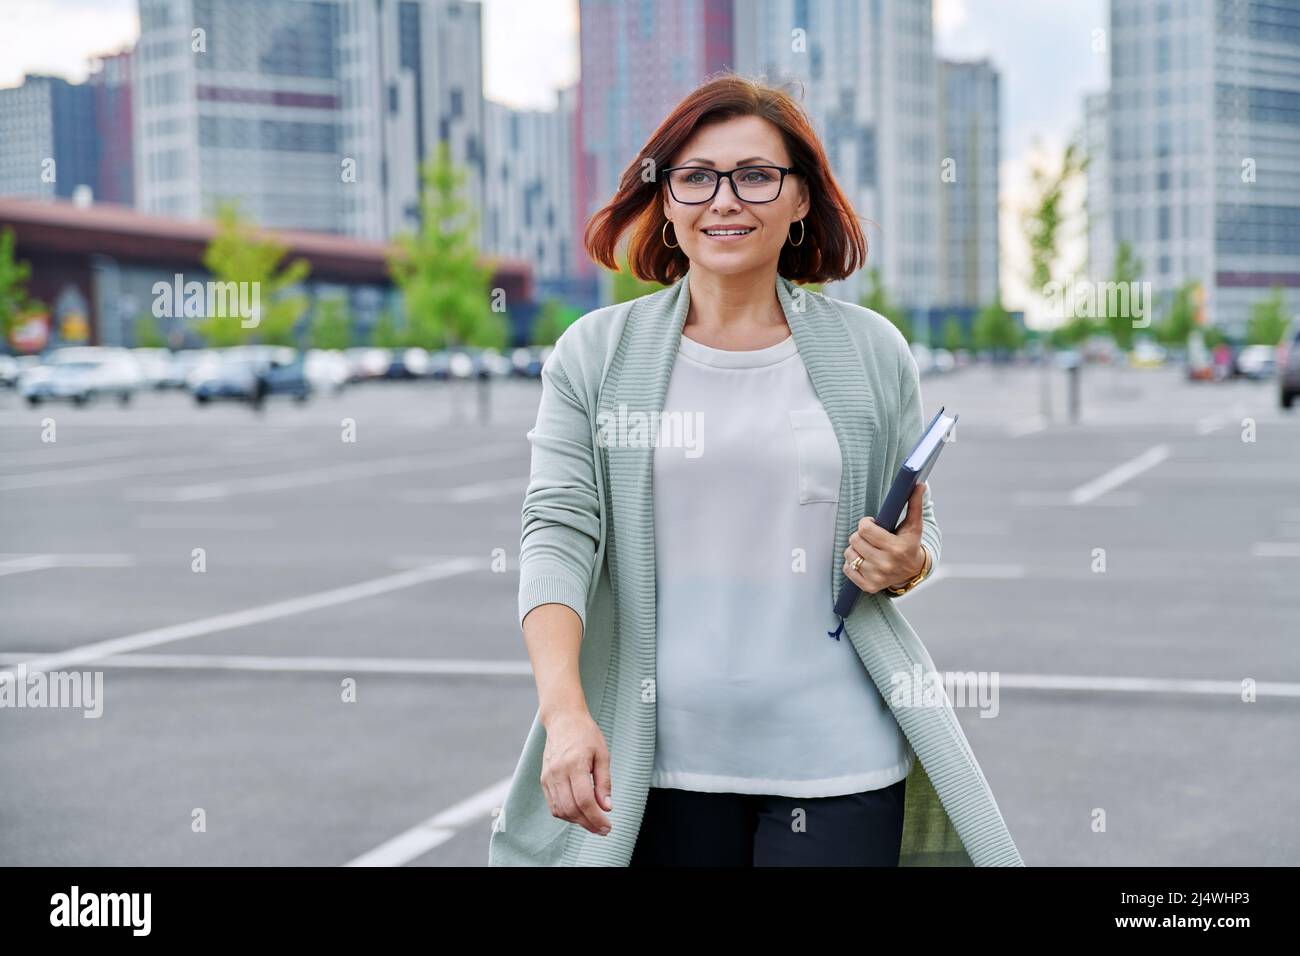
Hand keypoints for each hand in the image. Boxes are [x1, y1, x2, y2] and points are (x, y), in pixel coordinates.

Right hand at [539, 708, 613, 835]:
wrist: (563, 720)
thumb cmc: (586, 734)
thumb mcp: (602, 754)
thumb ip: (604, 782)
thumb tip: (607, 807)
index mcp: (574, 764)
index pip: (584, 800)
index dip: (596, 818)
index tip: (608, 826)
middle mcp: (558, 772)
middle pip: (571, 809)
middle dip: (588, 823)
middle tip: (602, 829)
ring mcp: (548, 776)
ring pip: (560, 810)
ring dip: (577, 821)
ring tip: (592, 821)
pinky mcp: (543, 779)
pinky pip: (553, 805)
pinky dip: (566, 814)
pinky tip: (579, 813)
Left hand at [843, 481, 926, 592]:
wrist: (913, 571)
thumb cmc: (910, 543)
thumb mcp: (914, 525)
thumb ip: (915, 504)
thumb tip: (920, 484)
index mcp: (896, 548)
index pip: (864, 529)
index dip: (865, 523)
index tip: (871, 524)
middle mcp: (886, 564)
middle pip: (855, 540)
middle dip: (860, 535)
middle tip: (870, 536)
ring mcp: (877, 577)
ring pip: (849, 554)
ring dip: (855, 549)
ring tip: (867, 548)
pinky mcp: (869, 586)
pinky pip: (847, 570)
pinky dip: (851, 564)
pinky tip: (864, 560)